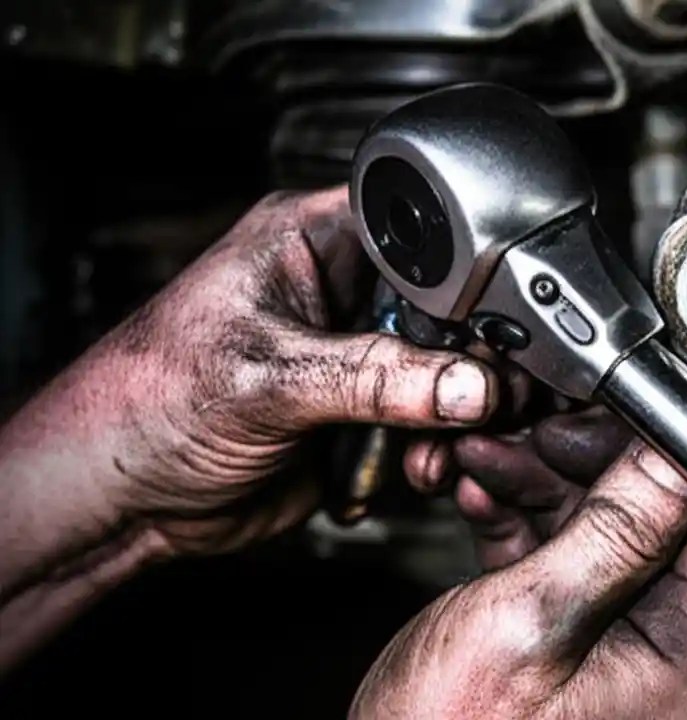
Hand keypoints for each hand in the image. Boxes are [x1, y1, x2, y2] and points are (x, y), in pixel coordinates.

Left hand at [0, 187, 499, 669]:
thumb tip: (471, 384)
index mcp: (315, 239)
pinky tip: (416, 469)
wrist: (123, 498)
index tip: (502, 324)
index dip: (471, 273)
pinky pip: (433, 425)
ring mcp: (360, 354)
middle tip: (487, 400)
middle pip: (452, 308)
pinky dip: (439, 452)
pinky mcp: (366, 413)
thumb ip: (376, 378)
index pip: (425, 233)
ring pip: (453, 374)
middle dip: (475, 362)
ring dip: (460, 419)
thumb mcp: (269, 378)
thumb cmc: (151, 404)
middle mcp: (346, 290)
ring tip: (435, 451)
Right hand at [352, 408, 686, 718]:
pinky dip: (517, 521)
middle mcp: (656, 651)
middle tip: (538, 432)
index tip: (619, 411)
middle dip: (590, 460)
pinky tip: (481, 494)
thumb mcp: (532, 624)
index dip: (672, 452)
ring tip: (489, 454)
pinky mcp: (552, 646)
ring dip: (542, 481)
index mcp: (680, 652)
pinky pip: (552, 562)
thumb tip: (673, 452)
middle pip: (652, 517)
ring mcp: (604, 647)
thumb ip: (612, 533)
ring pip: (596, 530)